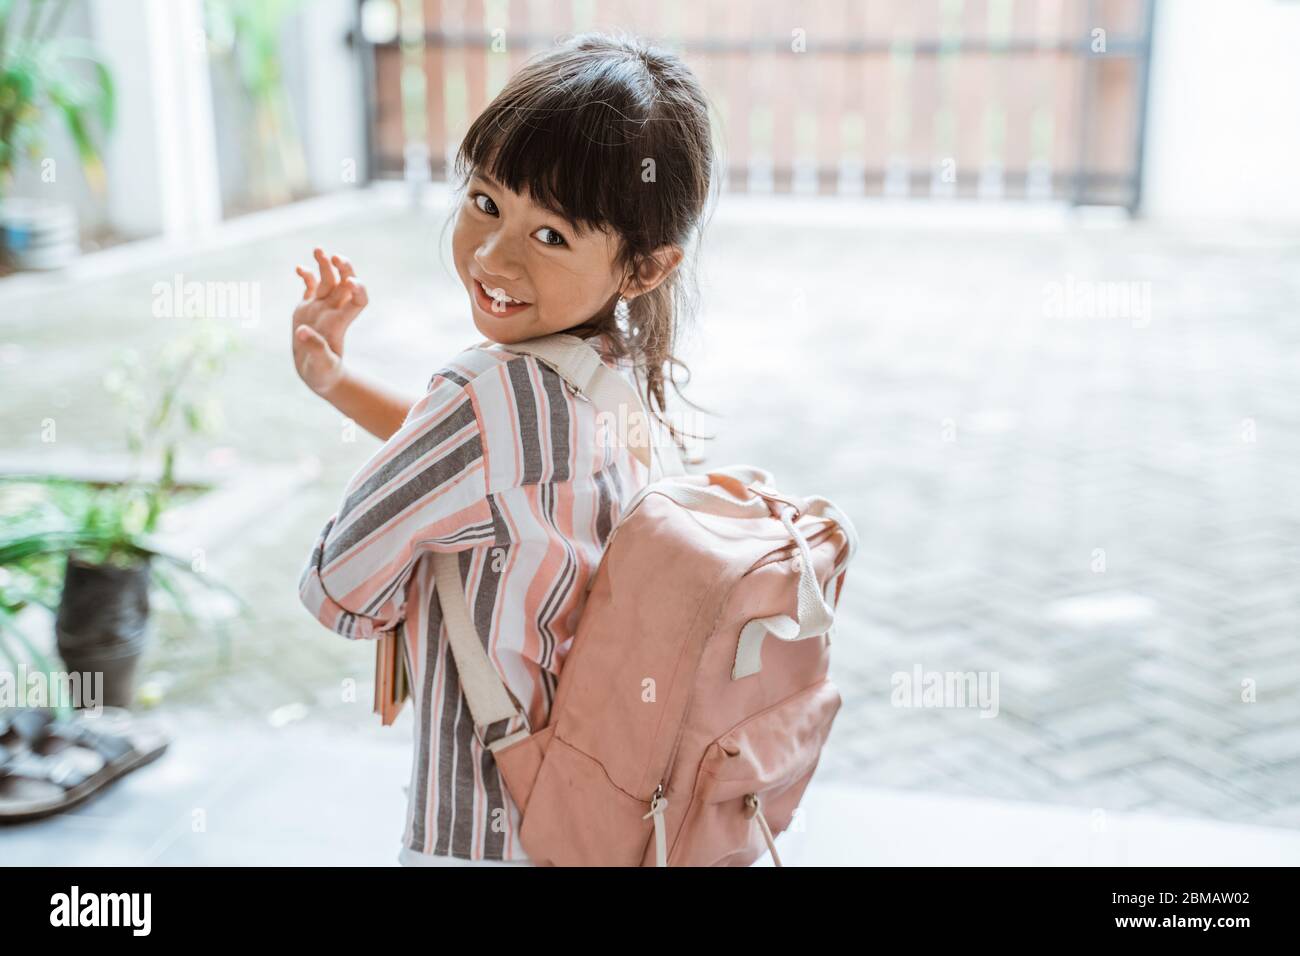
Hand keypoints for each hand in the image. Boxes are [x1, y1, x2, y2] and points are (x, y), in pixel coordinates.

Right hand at [292, 248, 368, 397]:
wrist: (316, 374)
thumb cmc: (323, 374)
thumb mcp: (320, 366)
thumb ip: (315, 349)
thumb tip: (302, 332)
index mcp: (339, 323)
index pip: (358, 301)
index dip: (359, 290)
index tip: (352, 282)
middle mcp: (332, 312)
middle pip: (344, 284)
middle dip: (344, 269)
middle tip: (336, 257)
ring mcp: (320, 308)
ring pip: (328, 281)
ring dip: (325, 264)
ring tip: (319, 249)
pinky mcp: (307, 308)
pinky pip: (310, 287)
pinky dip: (307, 275)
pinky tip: (299, 268)